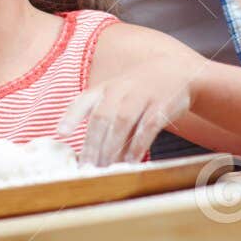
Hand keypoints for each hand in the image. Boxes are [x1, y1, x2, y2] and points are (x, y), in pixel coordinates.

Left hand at [56, 58, 200, 166]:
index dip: (72, 116)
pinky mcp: (161, 105)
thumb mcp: (118, 93)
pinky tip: (131, 162)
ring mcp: (141, 96)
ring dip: (112, 148)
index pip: (84, 100)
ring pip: (122, 122)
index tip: (62, 133)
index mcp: (106, 88)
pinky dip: (138, 145)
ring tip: (106, 169)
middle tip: (87, 168)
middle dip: (93, 144)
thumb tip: (90, 153)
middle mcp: (121, 90)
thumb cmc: (141, 89)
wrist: (178, 71)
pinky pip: (148, 127)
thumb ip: (103, 117)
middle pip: (102, 117)